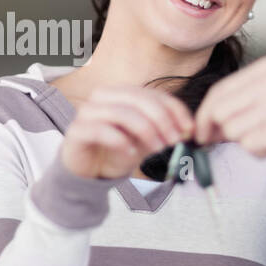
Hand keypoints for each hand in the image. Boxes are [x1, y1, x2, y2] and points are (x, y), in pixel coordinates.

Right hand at [60, 85, 193, 179]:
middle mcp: (102, 97)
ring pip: (121, 113)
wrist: (87, 172)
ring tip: (157, 148)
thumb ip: (163, 132)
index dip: (174, 109)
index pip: (152, 94)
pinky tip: (130, 154)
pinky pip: (101, 130)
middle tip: (174, 140)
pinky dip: (120, 142)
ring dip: (145, 131)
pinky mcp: (76, 131)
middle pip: (138, 100)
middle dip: (161, 120)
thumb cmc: (115, 152)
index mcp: (120, 93)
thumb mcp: (145, 141)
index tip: (189, 128)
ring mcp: (87, 112)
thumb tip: (187, 129)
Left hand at [194, 56, 265, 168]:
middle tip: (244, 141)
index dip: (205, 117)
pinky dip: (261, 153)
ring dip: (248, 143)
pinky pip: (249, 145)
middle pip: (219, 111)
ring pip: (232, 130)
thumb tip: (203, 125)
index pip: (219, 91)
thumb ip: (242, 104)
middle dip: (222, 133)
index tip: (202, 135)